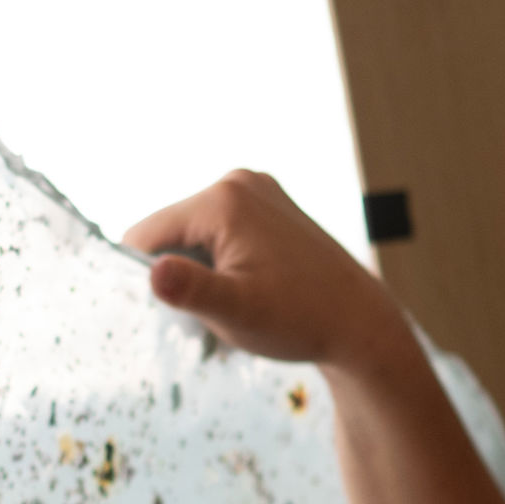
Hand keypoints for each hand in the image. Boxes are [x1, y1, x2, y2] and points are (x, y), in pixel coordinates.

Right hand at [121, 169, 407, 370]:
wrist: (358, 322)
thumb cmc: (299, 319)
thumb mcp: (237, 311)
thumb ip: (190, 290)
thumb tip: (152, 273)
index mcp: (223, 201)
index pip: (146, 233)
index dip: (148, 275)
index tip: (178, 309)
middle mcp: (238, 181)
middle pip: (171, 230)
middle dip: (180, 271)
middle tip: (217, 308)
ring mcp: (257, 188)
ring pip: (195, 232)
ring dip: (200, 268)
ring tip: (237, 297)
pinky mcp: (269, 203)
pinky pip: (221, 229)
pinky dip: (221, 259)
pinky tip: (250, 284)